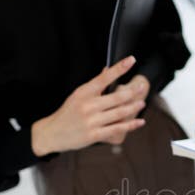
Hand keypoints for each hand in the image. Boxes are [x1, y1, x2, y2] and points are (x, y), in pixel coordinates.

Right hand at [32, 56, 147, 154]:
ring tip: (141, 103)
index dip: (119, 68)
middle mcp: (88, 105)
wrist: (52, 133)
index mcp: (83, 92)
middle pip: (116, 96)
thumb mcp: (77, 95)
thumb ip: (94, 85)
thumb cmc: (67, 113)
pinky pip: (117, 129)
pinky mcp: (94, 134)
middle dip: (132, 91)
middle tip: (142, 87)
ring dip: (133, 107)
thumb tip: (107, 70)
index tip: (131, 60)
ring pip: (119, 112)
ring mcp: (91, 121)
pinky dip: (131, 125)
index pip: (104, 77)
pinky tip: (140, 121)